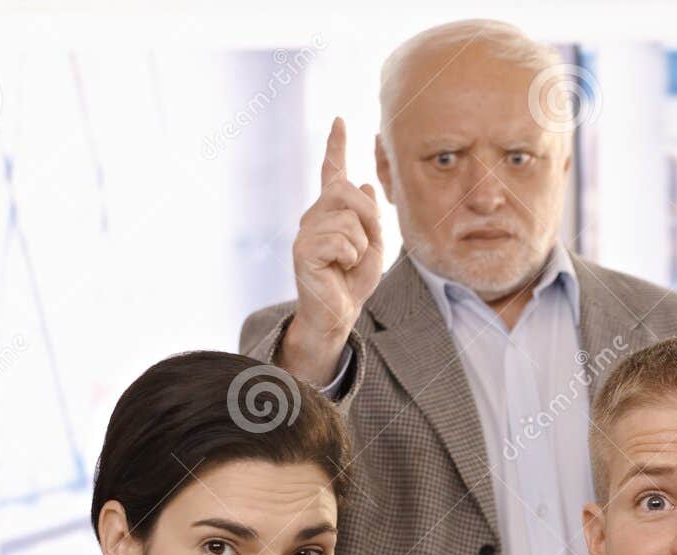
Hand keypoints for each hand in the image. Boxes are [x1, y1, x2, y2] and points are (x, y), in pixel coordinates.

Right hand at [279, 117, 385, 383]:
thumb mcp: (375, 246)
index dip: (336, 146)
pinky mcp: (302, 250)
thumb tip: (363, 183)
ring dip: (360, 246)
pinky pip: (340, 241)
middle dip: (369, 218)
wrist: (339, 312)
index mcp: (332, 212)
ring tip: (348, 264)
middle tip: (364, 248)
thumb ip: (371, 216)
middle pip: (347, 192)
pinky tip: (338, 270)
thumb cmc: (354, 280)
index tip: (340, 120)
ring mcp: (305, 231)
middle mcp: (314, 215)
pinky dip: (350, 258)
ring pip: (348, 220)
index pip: (333, 172)